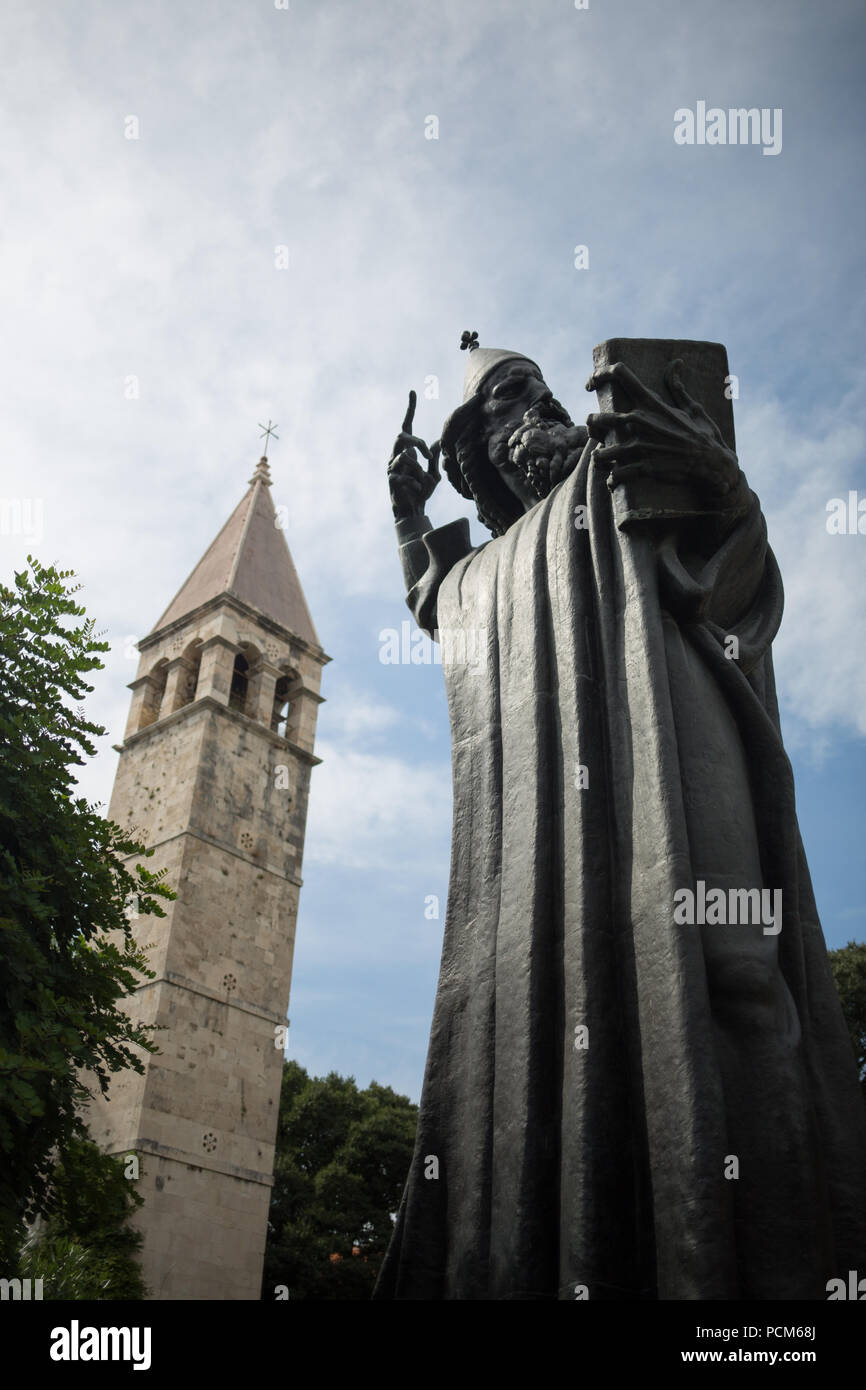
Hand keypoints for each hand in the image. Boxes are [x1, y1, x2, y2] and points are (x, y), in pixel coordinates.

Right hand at [387, 390, 440, 519]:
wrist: (413, 510)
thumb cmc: (422, 491)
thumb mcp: (433, 474)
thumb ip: (434, 459)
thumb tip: (437, 442)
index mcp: (407, 450)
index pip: (407, 426)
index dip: (410, 410)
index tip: (413, 392)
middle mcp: (397, 455)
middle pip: (401, 436)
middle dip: (417, 443)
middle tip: (429, 457)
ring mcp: (392, 467)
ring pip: (404, 457)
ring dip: (418, 470)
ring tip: (424, 482)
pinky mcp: (391, 479)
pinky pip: (403, 475)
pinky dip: (414, 483)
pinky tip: (418, 491)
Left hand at [585, 359, 741, 499]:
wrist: (711, 464)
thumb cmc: (702, 435)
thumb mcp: (692, 407)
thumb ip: (677, 386)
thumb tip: (675, 363)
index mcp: (650, 403)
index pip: (620, 374)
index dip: (600, 374)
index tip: (590, 383)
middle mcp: (639, 421)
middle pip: (595, 419)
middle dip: (592, 427)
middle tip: (596, 433)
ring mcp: (638, 446)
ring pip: (599, 453)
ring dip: (599, 458)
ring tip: (603, 459)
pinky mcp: (642, 468)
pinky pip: (614, 476)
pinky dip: (612, 479)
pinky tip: (615, 479)